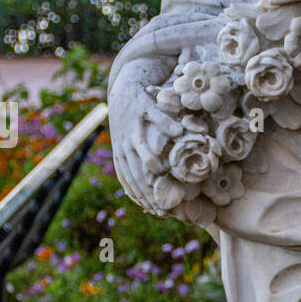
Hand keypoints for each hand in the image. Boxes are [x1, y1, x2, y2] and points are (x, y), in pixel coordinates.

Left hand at [108, 63, 182, 212]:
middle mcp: (126, 141)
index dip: (142, 195)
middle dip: (148, 187)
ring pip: (141, 145)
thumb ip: (132, 165)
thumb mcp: (124, 145)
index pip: (130, 179)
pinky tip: (178, 133)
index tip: (157, 210)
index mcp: (122, 152)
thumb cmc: (129, 124)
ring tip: (163, 170)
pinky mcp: (144, 106)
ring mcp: (134, 124)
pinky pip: (156, 116)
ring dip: (151, 159)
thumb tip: (141, 195)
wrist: (124, 91)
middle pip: (136, 168)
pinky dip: (167, 124)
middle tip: (164, 201)